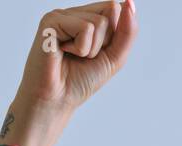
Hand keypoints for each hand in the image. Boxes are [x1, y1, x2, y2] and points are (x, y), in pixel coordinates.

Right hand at [14, 1, 137, 116]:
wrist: (56, 100)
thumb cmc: (80, 81)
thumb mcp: (114, 57)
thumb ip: (127, 31)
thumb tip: (129, 2)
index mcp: (87, 18)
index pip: (116, 9)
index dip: (115, 35)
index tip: (96, 53)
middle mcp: (74, 13)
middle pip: (111, 10)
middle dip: (105, 41)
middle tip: (83, 56)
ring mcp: (62, 15)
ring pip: (99, 22)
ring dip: (91, 48)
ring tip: (72, 56)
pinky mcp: (52, 21)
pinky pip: (85, 28)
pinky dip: (81, 48)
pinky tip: (63, 52)